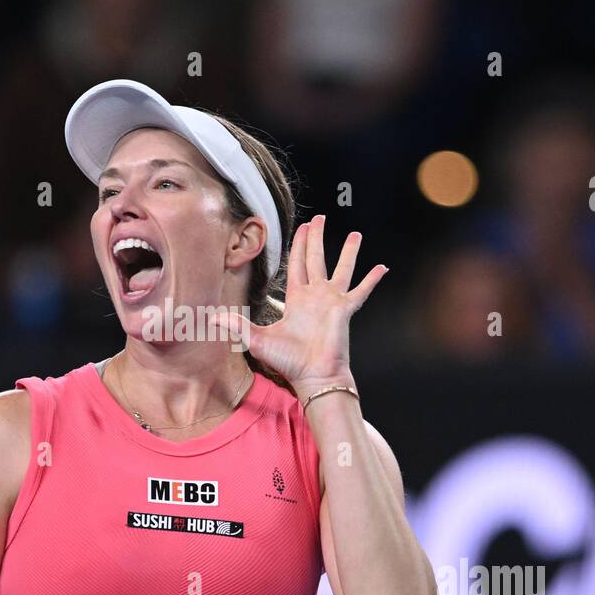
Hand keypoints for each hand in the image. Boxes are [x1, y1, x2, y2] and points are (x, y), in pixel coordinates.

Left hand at [215, 214, 387, 399]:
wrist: (313, 376)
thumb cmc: (289, 361)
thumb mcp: (257, 340)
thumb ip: (237, 325)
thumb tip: (211, 318)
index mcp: (297, 299)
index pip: (296, 265)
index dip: (298, 246)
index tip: (302, 229)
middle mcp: (316, 296)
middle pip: (316, 258)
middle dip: (317, 238)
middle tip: (319, 218)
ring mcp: (332, 301)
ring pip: (342, 269)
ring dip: (348, 252)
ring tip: (355, 235)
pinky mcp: (345, 310)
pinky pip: (361, 290)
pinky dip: (372, 279)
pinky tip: (382, 267)